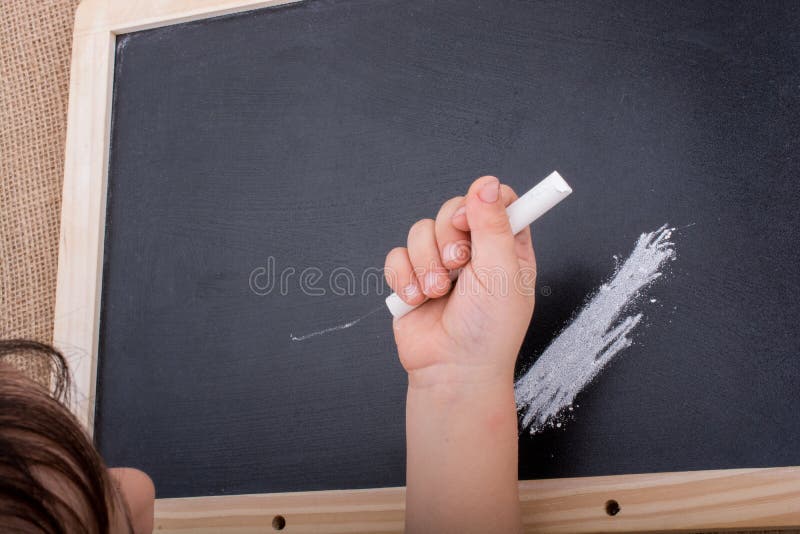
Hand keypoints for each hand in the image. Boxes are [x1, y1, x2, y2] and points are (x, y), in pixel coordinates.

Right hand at [384, 176, 535, 388]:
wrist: (453, 369)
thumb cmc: (488, 331)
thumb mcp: (502, 272)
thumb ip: (493, 224)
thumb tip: (486, 183)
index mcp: (505, 245)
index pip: (494, 199)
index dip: (478, 203)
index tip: (470, 222)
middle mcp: (473, 250)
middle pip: (451, 210)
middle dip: (448, 241)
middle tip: (458, 268)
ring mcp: (439, 263)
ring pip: (420, 231)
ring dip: (426, 265)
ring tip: (439, 293)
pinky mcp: (411, 278)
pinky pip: (396, 256)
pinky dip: (404, 278)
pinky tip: (418, 300)